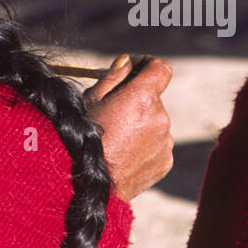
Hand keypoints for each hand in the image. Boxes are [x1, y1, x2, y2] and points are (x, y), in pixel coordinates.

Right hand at [83, 55, 173, 199]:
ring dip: (140, 126)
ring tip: (115, 142)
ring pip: (155, 124)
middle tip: (112, 115)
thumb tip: (127, 61)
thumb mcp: (89, 101)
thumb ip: (112, 77)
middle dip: (137, 101)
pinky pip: (157, 146)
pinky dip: (144, 147)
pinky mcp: (166, 162)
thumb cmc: (81, 141)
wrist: (88, 186)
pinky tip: (123, 157)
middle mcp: (160, 117)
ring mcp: (166, 142)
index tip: (134, 70)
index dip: (148, 65)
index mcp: (142, 98)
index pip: (161, 68)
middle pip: (154, 99)